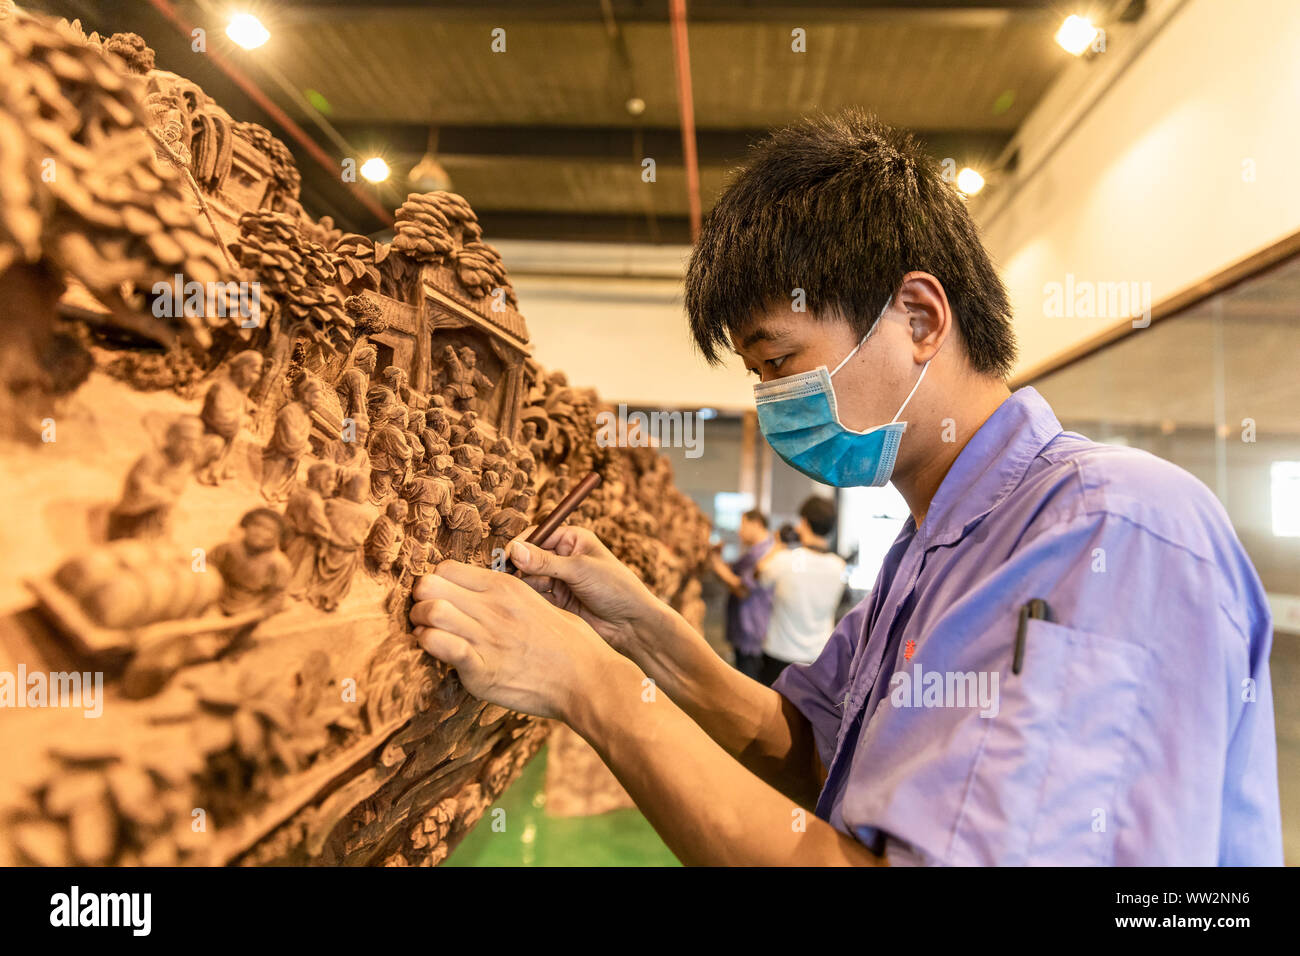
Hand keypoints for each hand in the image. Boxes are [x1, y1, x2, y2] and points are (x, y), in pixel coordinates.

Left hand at [410, 560, 617, 720]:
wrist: (587, 680)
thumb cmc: (571, 644)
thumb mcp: (541, 603)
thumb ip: (510, 597)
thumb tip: (486, 597)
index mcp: (506, 586)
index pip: (446, 569)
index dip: (435, 583)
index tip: (439, 598)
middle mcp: (492, 607)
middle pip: (429, 586)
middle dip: (419, 601)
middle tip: (424, 617)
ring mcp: (485, 637)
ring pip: (428, 613)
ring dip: (419, 624)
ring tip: (427, 635)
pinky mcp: (481, 669)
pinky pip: (438, 646)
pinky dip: (429, 646)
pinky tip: (437, 653)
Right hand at [506, 525, 663, 657]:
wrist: (631, 624)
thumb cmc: (615, 588)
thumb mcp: (579, 570)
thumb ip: (545, 562)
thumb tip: (515, 550)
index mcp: (573, 539)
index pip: (537, 534)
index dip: (520, 545)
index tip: (506, 558)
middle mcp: (564, 557)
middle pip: (530, 557)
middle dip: (519, 567)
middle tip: (508, 579)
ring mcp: (560, 580)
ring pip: (530, 578)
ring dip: (524, 585)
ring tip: (523, 594)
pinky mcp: (558, 601)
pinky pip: (536, 596)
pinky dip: (531, 600)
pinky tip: (531, 606)